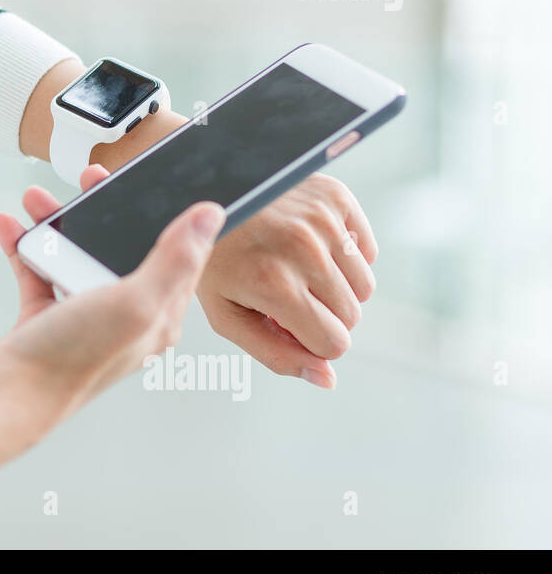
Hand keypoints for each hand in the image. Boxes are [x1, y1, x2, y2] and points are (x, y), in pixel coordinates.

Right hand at [0, 166, 223, 480]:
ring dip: (57, 222)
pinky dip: (26, 245)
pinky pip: (40, 269)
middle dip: (102, 209)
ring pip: (77, 253)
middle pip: (120, 246)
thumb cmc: (73, 361)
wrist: (9, 398)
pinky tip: (11, 226)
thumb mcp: (134, 301)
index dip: (165, 213)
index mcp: (157, 313)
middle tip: (90, 179)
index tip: (147, 181)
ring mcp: (85, 315)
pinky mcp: (47, 318)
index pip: (176, 254)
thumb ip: (175, 258)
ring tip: (37, 199)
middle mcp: (125, 314)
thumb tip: (210, 216)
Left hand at [195, 173, 376, 388]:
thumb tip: (328, 378)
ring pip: (365, 286)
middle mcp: (303, 249)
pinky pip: (367, 249)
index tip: (289, 324)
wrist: (206, 195)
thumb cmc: (215, 259)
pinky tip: (310, 247)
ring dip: (337, 287)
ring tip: (296, 270)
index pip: (335, 343)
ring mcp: (321, 219)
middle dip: (323, 315)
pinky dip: (345, 256)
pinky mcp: (335, 196)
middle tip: (287, 294)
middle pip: (352, 316)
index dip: (313, 342)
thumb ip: (276, 353)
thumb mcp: (227, 314)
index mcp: (274, 284)